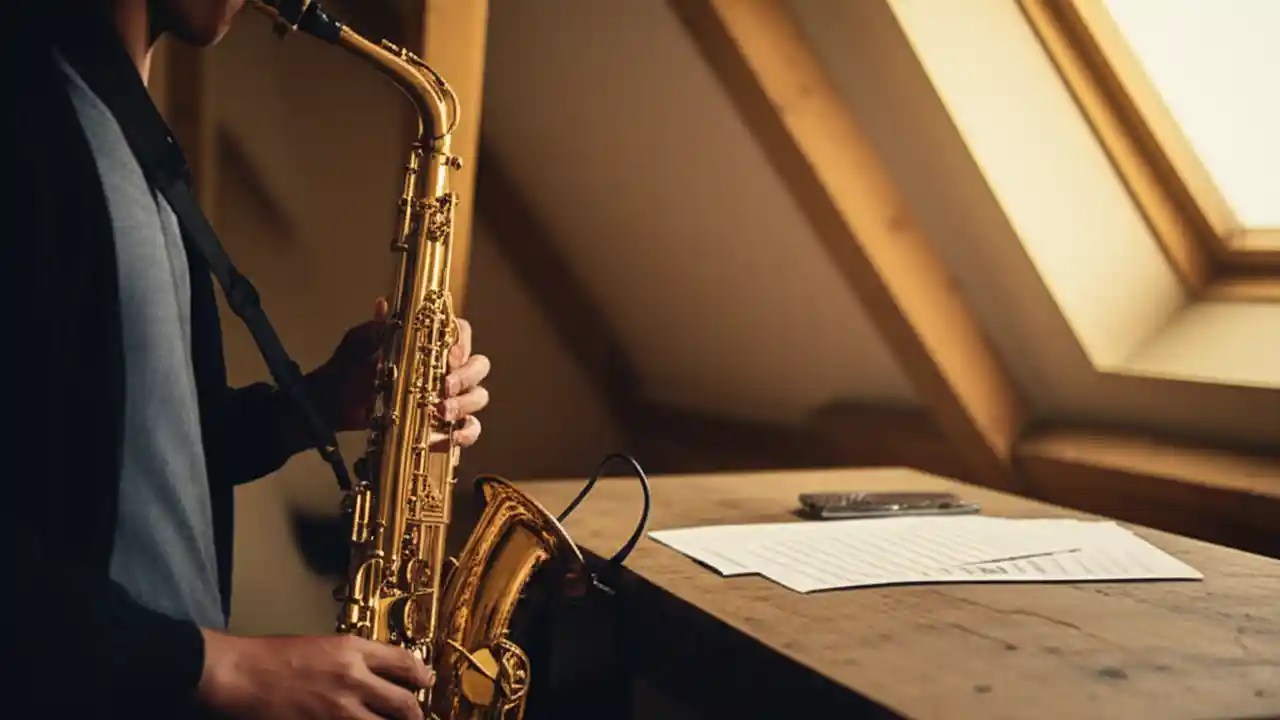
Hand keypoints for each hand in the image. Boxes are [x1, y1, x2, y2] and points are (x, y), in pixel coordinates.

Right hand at [197, 630, 433, 719]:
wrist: (240, 674)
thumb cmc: (273, 656)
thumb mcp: (321, 645)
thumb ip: (352, 658)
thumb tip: (376, 672)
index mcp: (352, 650)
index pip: (403, 662)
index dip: (421, 675)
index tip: (426, 682)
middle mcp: (353, 679)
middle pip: (404, 703)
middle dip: (416, 714)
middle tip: (418, 716)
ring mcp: (339, 710)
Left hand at [306, 299, 489, 447]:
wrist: (333, 405)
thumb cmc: (347, 369)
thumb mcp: (358, 344)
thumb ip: (375, 328)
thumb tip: (384, 305)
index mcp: (430, 344)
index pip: (462, 333)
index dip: (463, 343)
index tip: (449, 357)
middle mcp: (446, 368)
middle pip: (478, 366)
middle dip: (467, 377)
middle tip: (444, 388)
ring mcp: (448, 398)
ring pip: (478, 396)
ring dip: (465, 404)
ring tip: (441, 412)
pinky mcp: (443, 426)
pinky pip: (470, 429)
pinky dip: (466, 433)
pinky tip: (450, 437)